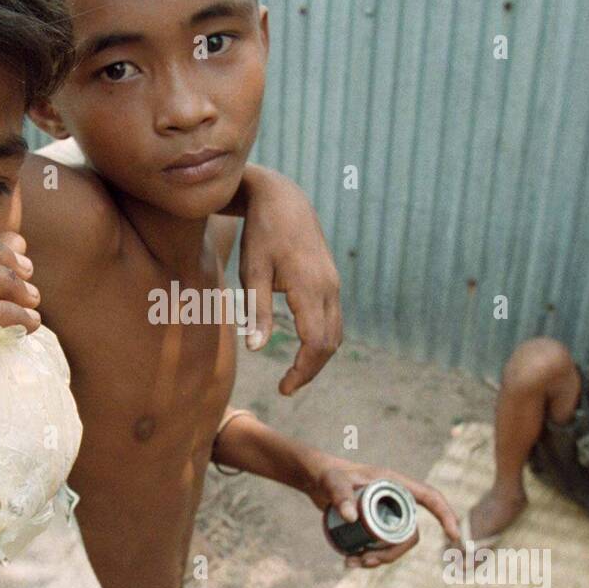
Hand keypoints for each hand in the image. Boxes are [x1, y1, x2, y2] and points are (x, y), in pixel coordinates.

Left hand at [239, 168, 342, 394]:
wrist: (282, 198)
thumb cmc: (260, 233)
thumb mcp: (252, 271)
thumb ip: (257, 311)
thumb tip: (256, 349)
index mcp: (309, 287)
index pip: (316, 343)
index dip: (303, 371)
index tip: (283, 389)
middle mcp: (329, 288)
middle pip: (330, 344)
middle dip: (311, 370)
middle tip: (287, 388)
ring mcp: (333, 283)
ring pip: (336, 333)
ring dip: (318, 357)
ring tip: (294, 374)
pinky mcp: (331, 280)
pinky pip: (333, 318)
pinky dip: (322, 339)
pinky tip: (303, 347)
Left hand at [303, 457, 459, 568]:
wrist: (316, 480)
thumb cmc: (327, 475)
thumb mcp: (332, 483)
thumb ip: (340, 495)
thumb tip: (350, 517)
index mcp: (396, 484)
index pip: (430, 497)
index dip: (446, 515)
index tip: (455, 536)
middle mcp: (395, 499)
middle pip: (410, 533)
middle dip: (393, 553)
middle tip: (366, 561)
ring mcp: (386, 513)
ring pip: (395, 544)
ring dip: (380, 559)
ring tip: (352, 563)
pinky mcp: (375, 524)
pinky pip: (383, 546)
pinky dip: (372, 557)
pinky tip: (350, 560)